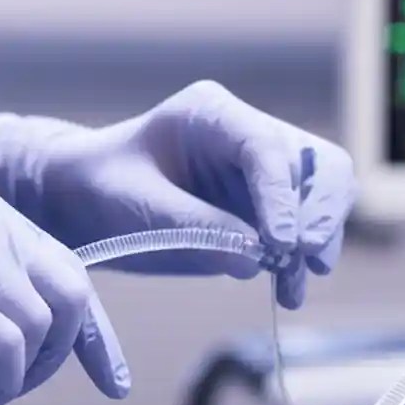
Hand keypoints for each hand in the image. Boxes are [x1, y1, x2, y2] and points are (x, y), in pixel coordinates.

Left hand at [0, 81, 356, 308]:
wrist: (81, 199)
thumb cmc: (98, 188)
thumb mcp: (134, 207)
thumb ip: (193, 227)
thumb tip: (254, 258)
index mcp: (212, 114)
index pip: (267, 149)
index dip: (282, 196)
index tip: (282, 243)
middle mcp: (247, 135)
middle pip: (317, 164)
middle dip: (320, 213)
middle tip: (306, 258)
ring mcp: (260, 171)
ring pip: (322, 194)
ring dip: (318, 240)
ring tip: (294, 285)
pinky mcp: (263, 206)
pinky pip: (302, 228)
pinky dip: (301, 259)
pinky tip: (288, 291)